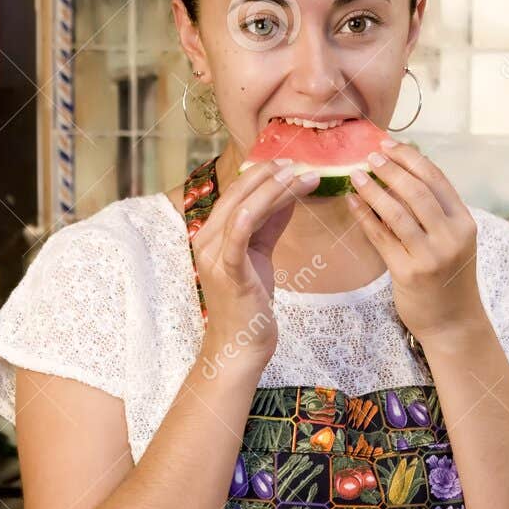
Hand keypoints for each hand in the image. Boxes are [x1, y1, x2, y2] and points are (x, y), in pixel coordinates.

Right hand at [193, 159, 319, 371]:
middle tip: (300, 163)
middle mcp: (205, 239)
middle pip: (239, 195)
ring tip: (302, 176)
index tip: (290, 162)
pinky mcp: (228, 272)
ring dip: (275, 189)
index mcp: (212, 234)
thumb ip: (270, 225)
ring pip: (244, 209)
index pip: (237, 193)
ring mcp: (213, 256)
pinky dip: (251, 215)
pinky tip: (271, 198)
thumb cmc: (251, 304)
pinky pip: (237, 237)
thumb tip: (288, 194)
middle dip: (271, 175)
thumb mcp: (261, 255)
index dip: (263, 174)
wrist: (241, 347)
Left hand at [346, 139, 484, 344]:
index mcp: (464, 222)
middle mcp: (451, 236)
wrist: (453, 323)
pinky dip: (364, 216)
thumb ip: (436, 212)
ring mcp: (430, 256)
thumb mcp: (453, 241)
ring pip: (396, 211)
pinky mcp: (408, 273)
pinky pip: (380, 237)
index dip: (410, 157)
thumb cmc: (449, 278)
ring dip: (373, 189)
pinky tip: (352, 202)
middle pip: (416, 190)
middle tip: (370, 156)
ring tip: (356, 175)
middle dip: (390, 169)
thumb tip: (401, 173)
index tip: (389, 145)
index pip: (436, 178)